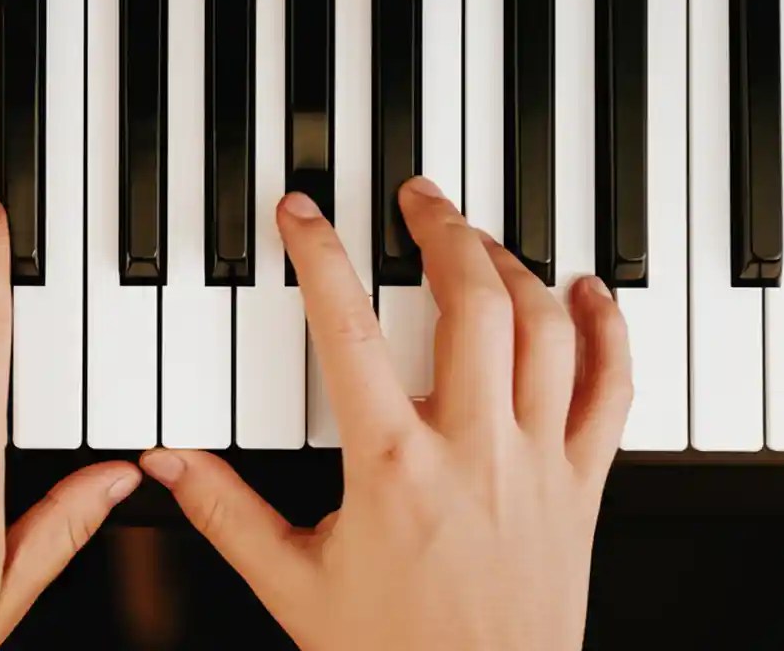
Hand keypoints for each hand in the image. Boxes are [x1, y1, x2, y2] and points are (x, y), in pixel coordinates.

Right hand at [140, 178, 631, 650]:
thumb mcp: (292, 585)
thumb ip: (226, 513)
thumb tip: (170, 462)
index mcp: (392, 467)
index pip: (348, 329)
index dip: (319, 255)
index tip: (302, 213)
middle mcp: (473, 449)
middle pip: (472, 301)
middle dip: (442, 230)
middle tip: (417, 198)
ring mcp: (537, 462)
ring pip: (544, 329)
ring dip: (514, 265)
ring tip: (479, 239)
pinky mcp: (583, 485)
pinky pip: (614, 390)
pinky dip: (608, 330)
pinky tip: (589, 293)